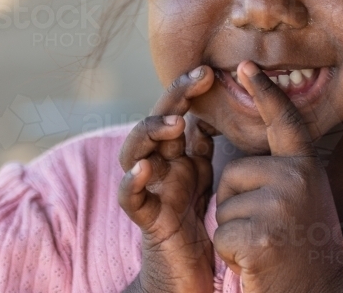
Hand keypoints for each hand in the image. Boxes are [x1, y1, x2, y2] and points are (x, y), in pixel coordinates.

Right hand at [118, 66, 216, 292]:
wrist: (183, 280)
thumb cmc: (194, 230)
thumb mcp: (204, 184)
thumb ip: (204, 152)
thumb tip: (211, 114)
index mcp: (180, 158)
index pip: (179, 114)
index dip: (188, 91)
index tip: (209, 70)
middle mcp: (161, 169)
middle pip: (156, 123)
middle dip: (174, 97)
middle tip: (198, 76)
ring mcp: (151, 192)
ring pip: (136, 153)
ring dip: (151, 134)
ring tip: (173, 125)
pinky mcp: (147, 221)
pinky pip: (131, 199)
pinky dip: (133, 182)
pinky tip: (143, 170)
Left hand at [212, 61, 342, 292]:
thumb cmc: (305, 251)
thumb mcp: (304, 199)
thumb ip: (283, 171)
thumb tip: (252, 149)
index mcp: (307, 167)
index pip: (283, 122)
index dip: (265, 92)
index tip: (246, 66)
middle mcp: (297, 179)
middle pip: (233, 173)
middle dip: (237, 204)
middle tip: (269, 231)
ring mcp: (280, 206)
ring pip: (224, 206)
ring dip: (235, 232)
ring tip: (266, 247)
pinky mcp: (260, 236)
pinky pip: (220, 233)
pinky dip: (231, 255)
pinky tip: (257, 263)